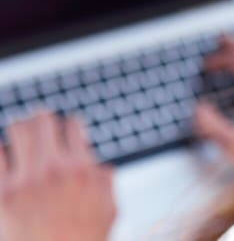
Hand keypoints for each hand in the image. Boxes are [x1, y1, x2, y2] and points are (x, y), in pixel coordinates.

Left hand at [0, 110, 115, 240]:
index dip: (68, 127)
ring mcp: (26, 180)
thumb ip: (106, 183)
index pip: (72, 124)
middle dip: (41, 120)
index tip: (63, 133)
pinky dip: (1, 152)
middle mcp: (54, 169)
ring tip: (18, 138)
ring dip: (18, 131)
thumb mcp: (108, 210)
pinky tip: (5, 157)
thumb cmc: (83, 240)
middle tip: (37, 124)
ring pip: (16, 130)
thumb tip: (102, 168)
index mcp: (82, 169)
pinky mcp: (3, 194)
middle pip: (42, 119)